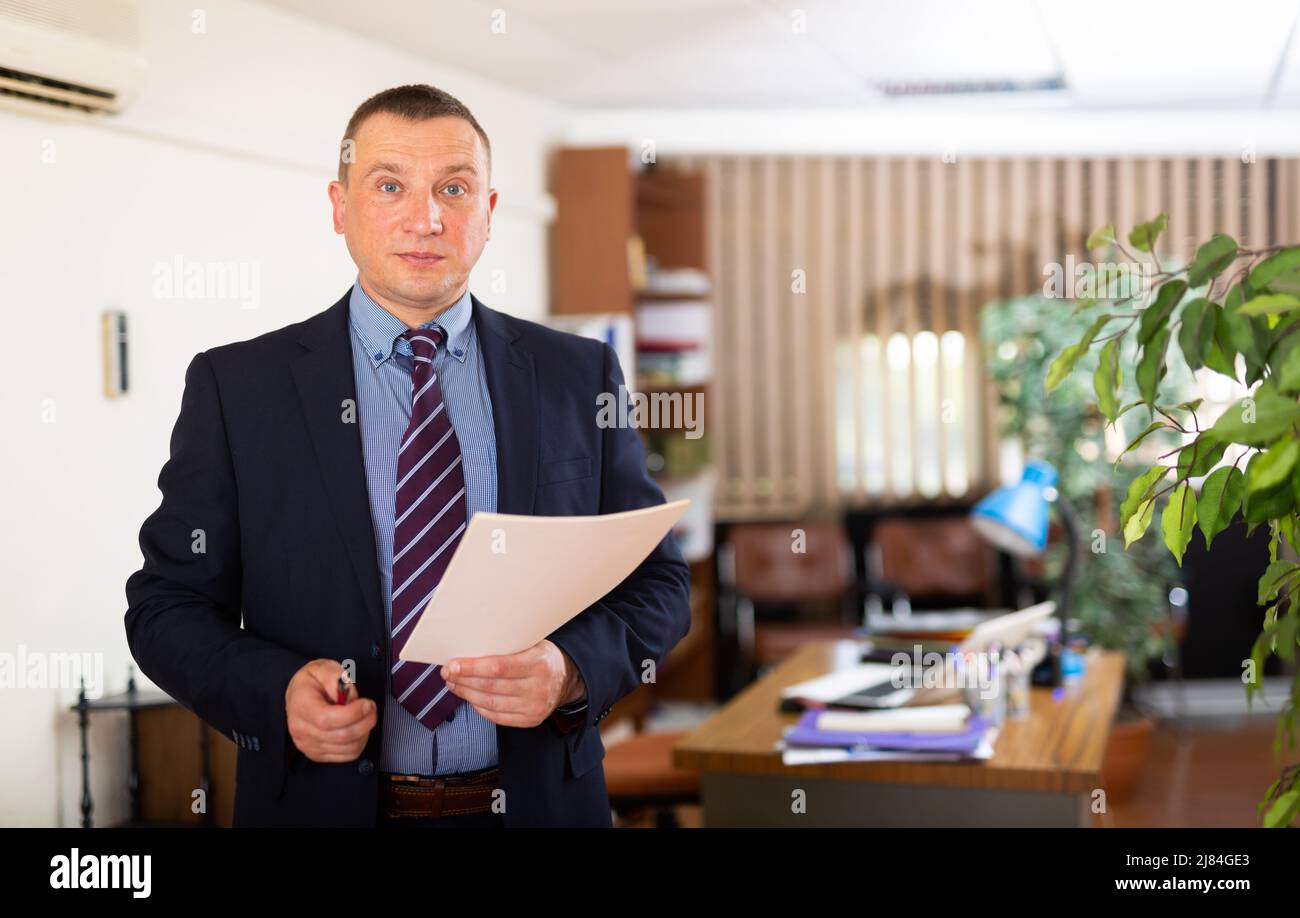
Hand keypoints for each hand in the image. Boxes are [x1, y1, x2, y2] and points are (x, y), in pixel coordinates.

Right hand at [285, 659, 376, 762]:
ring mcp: (309, 746)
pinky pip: (348, 755)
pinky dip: (360, 742)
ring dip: (365, 731)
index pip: (326, 720)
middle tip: (370, 707)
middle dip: (365, 721)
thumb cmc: (313, 681)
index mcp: (301, 707)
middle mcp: (302, 730)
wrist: (299, 694)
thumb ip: (338, 677)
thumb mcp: (324, 668)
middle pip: (341, 736)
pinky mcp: (318, 754)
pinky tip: (358, 727)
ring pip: (349, 748)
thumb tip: (349, 695)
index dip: (352, 714)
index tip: (366, 703)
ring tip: (365, 715)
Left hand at [442, 639, 585, 727]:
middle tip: (448, 673)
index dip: (472, 668)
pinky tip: (470, 698)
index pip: (498, 667)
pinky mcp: (532, 720)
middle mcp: (538, 687)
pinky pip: (498, 717)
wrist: (567, 678)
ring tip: (454, 684)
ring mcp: (535, 707)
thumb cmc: (543, 656)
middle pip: (491, 687)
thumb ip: (508, 645)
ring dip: (467, 694)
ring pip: (491, 703)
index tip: (453, 665)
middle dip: (464, 680)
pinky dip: (480, 708)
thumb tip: (471, 645)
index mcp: (539, 663)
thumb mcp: (532, 643)